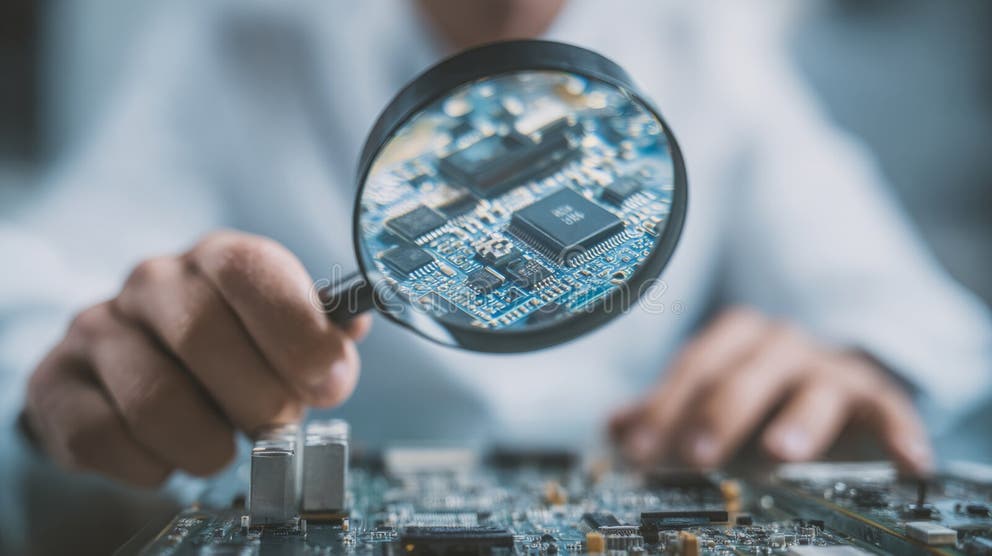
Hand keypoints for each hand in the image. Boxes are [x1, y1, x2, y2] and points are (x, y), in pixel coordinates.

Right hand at [22, 231, 370, 485]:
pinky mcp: (56, 383)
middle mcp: (152, 282)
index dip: (296, 331)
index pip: (249, 270)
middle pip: (204, 339)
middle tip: (276, 423)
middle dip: (258, 401)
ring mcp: (97, 329)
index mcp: (217, 259)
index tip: (326, 382)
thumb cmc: (230, 351)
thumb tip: (348, 331)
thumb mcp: (284, 331)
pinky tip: (170, 451)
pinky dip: (154, 464)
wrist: (137, 369)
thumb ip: (321, 334)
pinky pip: (107, 439)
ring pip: (156, 402)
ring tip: (225, 443)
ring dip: (209, 444)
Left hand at [609, 307, 931, 474]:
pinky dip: (899, 433)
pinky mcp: (877, 396)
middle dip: (719, 414)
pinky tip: (905, 461)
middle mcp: (783, 345)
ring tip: (779, 453)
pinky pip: (890, 410)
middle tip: (695, 454)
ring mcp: (831, 367)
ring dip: (797, 419)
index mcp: (736, 340)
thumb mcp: (714, 399)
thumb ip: (669, 411)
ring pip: (814, 387)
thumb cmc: (763, 393)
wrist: (834, 381)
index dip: (664, 408)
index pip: (694, 368)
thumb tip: (614, 426)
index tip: (640, 451)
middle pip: (746, 373)